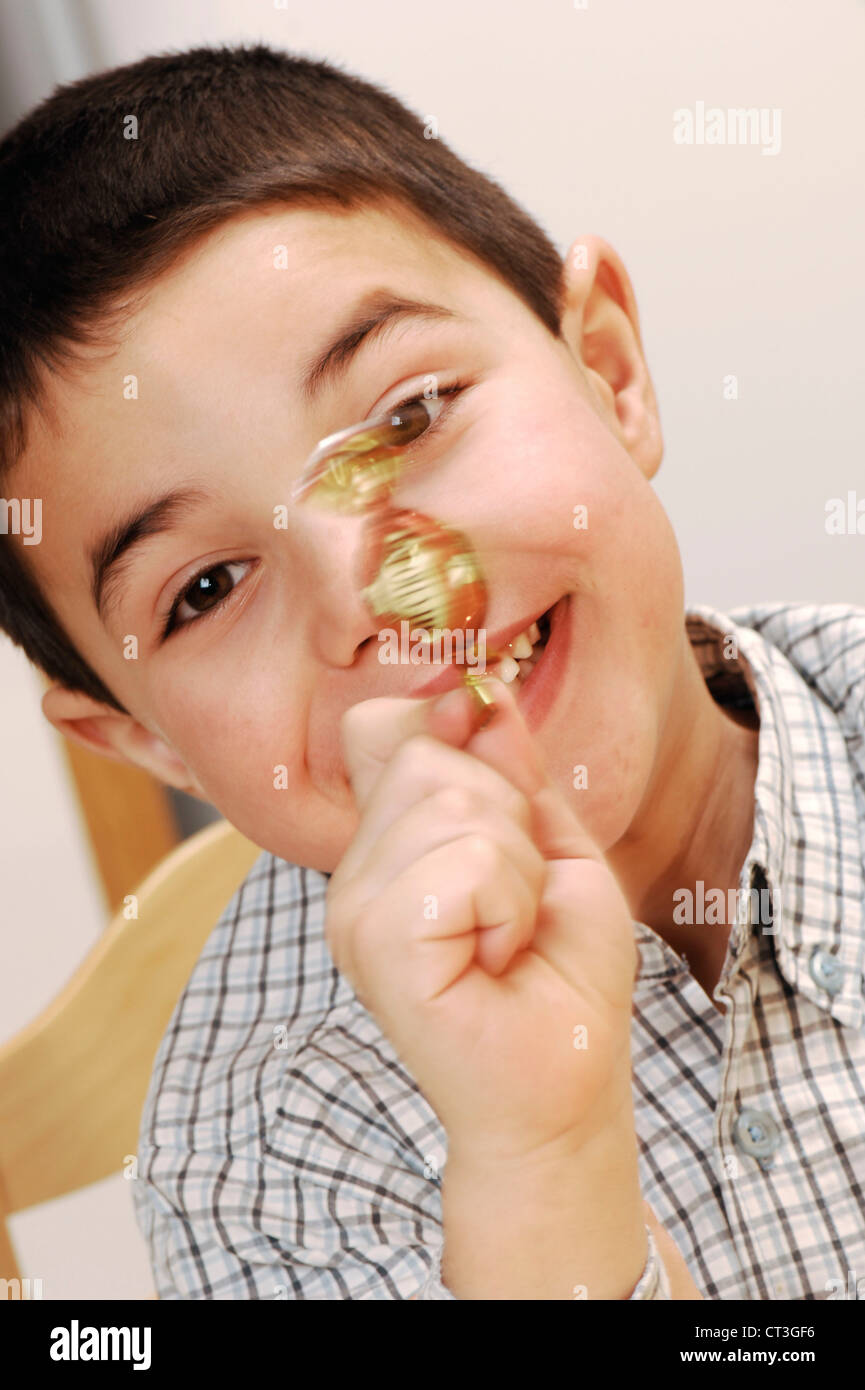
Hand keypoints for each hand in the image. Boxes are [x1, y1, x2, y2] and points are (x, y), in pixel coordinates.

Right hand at [326, 676, 638, 1164]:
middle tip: (516, 903)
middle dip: (510, 816)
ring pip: (452, 801)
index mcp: (386, 843)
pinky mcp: (377, 945)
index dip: (448, 727)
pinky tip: (498, 958)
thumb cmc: (561, 977)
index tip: (507, 792)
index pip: (383, 724)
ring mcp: (355, 907)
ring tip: (508, 935)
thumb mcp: (549, 844)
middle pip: (429, 753)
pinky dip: (510, 904)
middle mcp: (355, 870)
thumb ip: (511, 768)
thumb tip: (479, 688)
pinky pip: (464, 860)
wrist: (567, 1087)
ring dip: (518, 868)